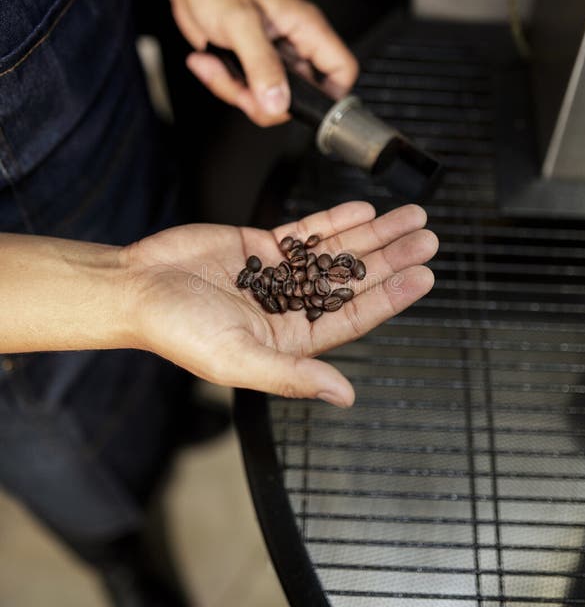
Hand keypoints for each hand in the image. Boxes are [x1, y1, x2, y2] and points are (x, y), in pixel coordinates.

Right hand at [123, 203, 437, 406]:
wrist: (135, 288)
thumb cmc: (177, 330)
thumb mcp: (237, 359)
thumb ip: (292, 376)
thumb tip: (344, 396)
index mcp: (292, 340)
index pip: (354, 316)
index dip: (392, 296)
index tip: (424, 275)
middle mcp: (291, 307)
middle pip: (353, 280)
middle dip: (392, 257)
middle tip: (427, 238)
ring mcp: (279, 275)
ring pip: (336, 252)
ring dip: (373, 235)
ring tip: (410, 216)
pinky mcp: (261, 247)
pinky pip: (307, 233)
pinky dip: (335, 221)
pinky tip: (363, 211)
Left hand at [162, 0, 358, 125]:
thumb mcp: (240, 22)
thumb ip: (262, 65)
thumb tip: (278, 101)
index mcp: (305, 27)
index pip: (341, 69)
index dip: (332, 95)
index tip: (305, 106)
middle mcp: (293, 46)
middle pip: (300, 97)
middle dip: (265, 102)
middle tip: (241, 88)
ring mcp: (272, 59)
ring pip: (269, 101)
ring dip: (236, 92)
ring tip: (217, 65)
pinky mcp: (251, 66)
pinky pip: (246, 94)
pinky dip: (224, 85)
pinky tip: (210, 62)